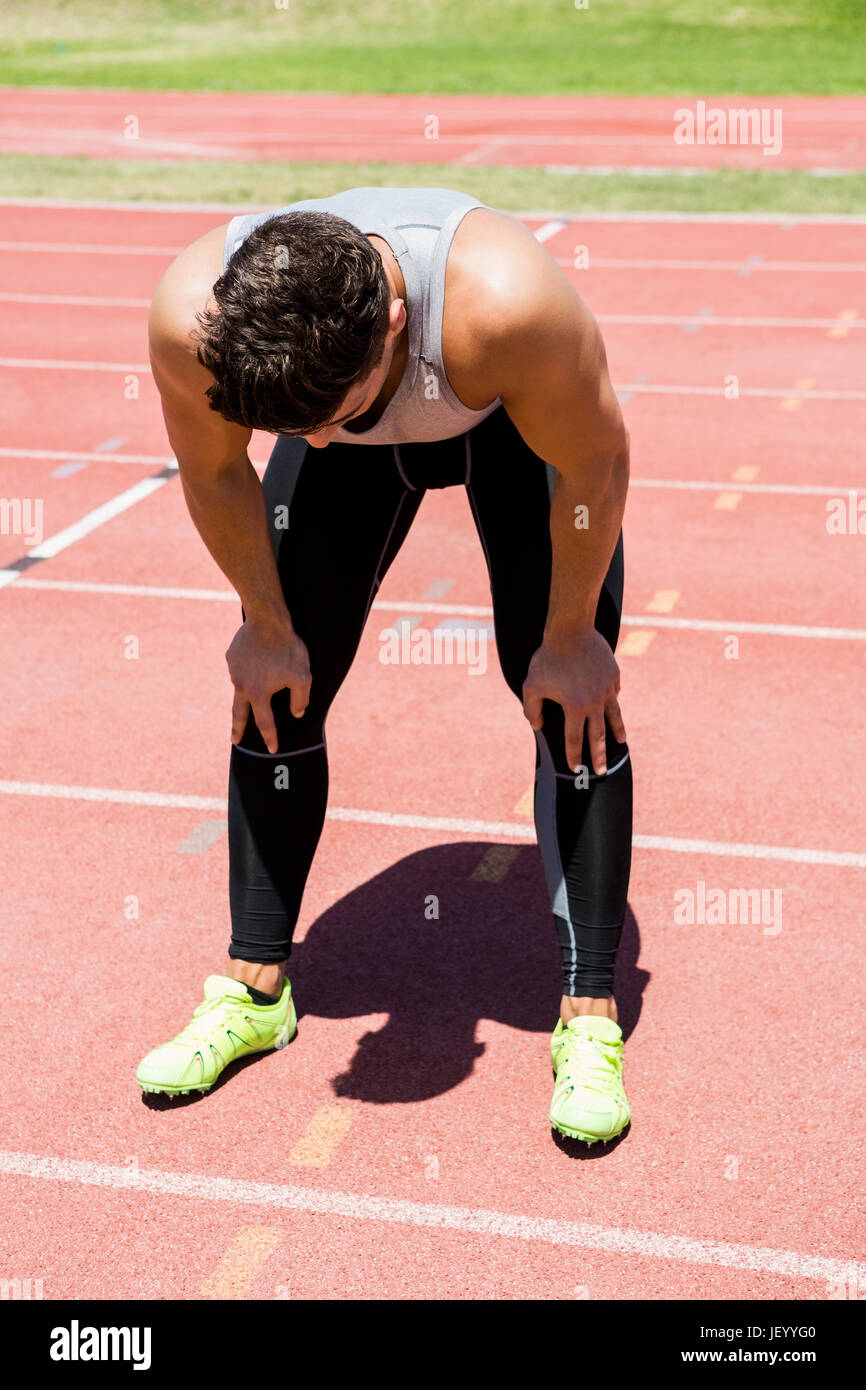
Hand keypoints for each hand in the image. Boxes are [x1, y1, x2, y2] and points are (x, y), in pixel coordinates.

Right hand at [226, 614, 310, 753]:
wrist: (267, 618)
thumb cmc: (288, 648)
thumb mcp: (303, 676)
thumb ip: (301, 698)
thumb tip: (297, 713)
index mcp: (258, 694)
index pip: (264, 722)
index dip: (270, 737)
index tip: (272, 749)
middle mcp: (241, 685)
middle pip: (239, 713)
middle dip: (238, 729)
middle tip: (235, 741)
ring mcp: (234, 670)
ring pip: (241, 686)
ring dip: (247, 690)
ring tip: (258, 681)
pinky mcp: (231, 656)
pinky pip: (240, 667)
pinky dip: (248, 669)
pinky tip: (257, 660)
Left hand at [522, 627, 625, 774]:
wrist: (570, 629)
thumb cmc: (547, 658)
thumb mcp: (531, 685)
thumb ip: (532, 710)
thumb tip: (538, 727)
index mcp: (575, 707)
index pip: (574, 739)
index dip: (573, 755)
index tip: (575, 768)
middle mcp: (595, 702)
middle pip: (598, 735)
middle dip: (598, 756)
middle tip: (600, 771)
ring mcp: (607, 688)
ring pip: (614, 716)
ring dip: (616, 731)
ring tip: (620, 742)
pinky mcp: (613, 675)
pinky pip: (614, 693)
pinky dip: (612, 702)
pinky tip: (612, 708)